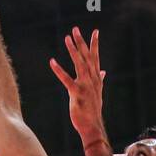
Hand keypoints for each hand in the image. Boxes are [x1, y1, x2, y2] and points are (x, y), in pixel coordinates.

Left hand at [49, 27, 105, 144]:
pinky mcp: (77, 94)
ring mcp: (86, 86)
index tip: (95, 32)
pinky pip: (67, 80)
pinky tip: (52, 61)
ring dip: (73, 51)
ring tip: (67, 38)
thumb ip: (99, 80)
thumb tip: (103, 72)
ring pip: (79, 64)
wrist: (93, 127)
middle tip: (75, 29)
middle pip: (87, 57)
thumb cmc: (92, 111)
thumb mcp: (97, 93)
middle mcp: (92, 80)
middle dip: (81, 42)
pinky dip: (59, 70)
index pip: (95, 58)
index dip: (94, 44)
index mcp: (96, 79)